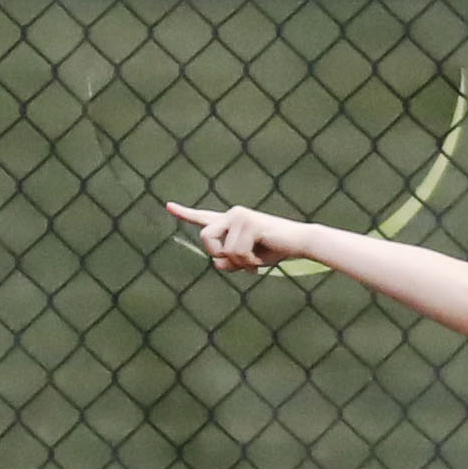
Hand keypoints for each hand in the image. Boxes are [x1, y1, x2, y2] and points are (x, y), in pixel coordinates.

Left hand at [164, 201, 308, 272]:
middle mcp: (232, 214)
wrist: (299, 243)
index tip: (168, 206)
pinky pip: (237, 251)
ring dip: (240, 261)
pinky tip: (261, 254)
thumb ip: (229, 262)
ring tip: (257, 256)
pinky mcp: (250, 222)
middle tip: (242, 260)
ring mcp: (240, 216)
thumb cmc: (274, 250)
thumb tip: (216, 261)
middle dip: (219, 254)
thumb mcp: (247, 261)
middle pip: (205, 238)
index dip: (184, 213)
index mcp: (230, 222)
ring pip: (223, 250)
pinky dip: (249, 260)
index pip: (204, 218)